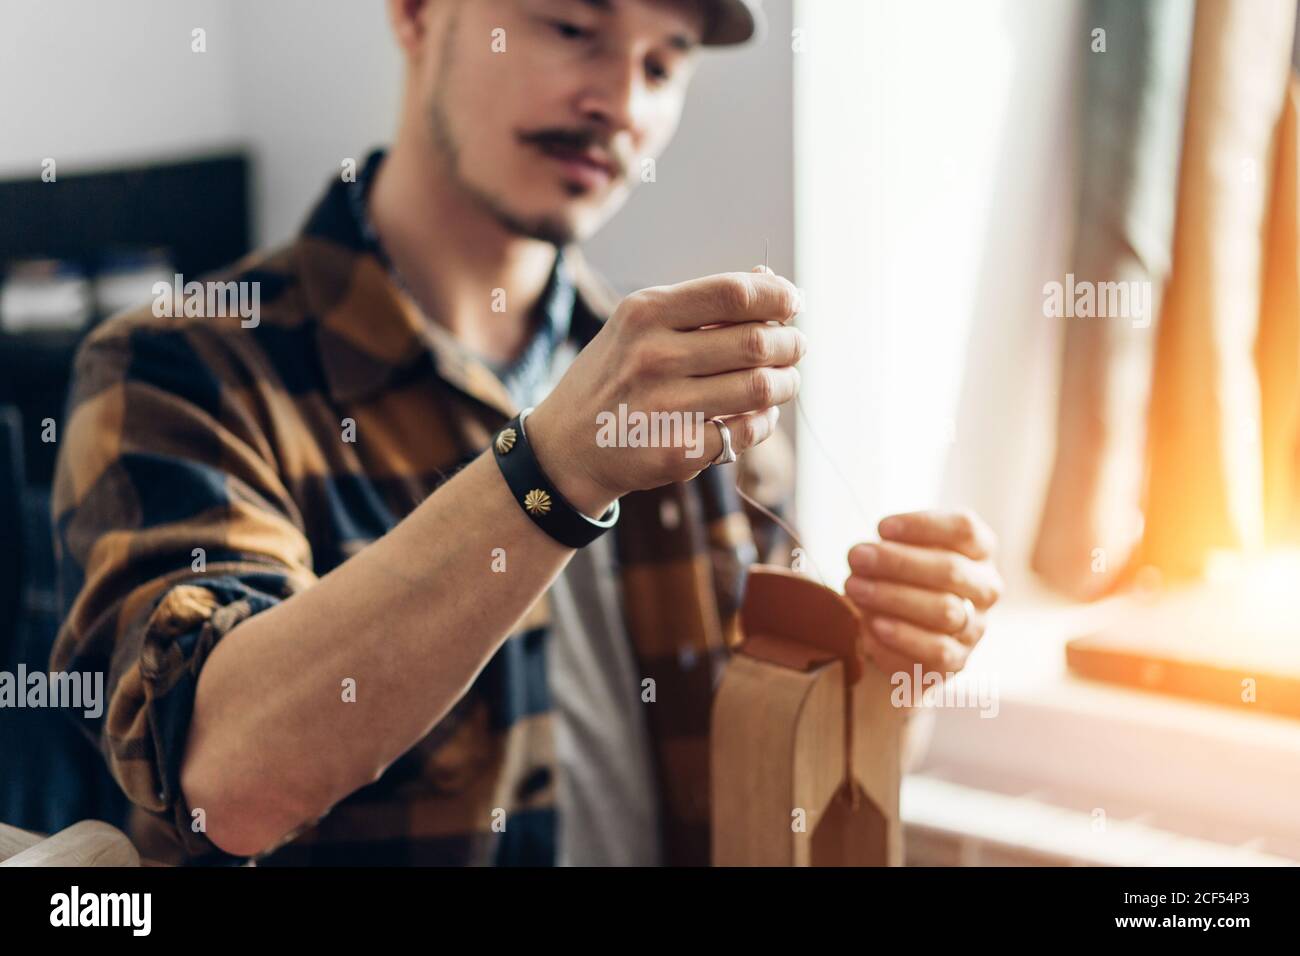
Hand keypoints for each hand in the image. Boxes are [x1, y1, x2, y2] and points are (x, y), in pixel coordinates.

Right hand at [528, 267, 805, 514]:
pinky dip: (763, 422)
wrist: (565, 447)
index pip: (734, 293)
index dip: (778, 296)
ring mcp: (664, 407)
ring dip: (786, 383)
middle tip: (796, 346)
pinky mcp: (676, 452)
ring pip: (760, 389)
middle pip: (757, 342)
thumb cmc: (614, 375)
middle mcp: (653, 357)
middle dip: (791, 343)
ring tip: (785, 380)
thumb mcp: (638, 326)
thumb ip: (701, 303)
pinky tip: (757, 415)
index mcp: (645, 313)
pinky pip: (746, 432)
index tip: (793, 303)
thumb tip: (769, 279)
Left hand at [843, 509, 1002, 679]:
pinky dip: (902, 636)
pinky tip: (873, 624)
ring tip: (854, 587)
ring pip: (945, 611)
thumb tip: (863, 556)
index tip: (882, 527)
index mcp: (979, 551)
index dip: (923, 526)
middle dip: (898, 562)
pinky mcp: (957, 660)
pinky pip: (936, 651)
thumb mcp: (899, 552)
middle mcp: (984, 588)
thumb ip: (886, 549)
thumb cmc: (900, 579)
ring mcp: (975, 626)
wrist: (897, 634)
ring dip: (893, 597)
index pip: (965, 529)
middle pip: (951, 569)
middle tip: (857, 557)